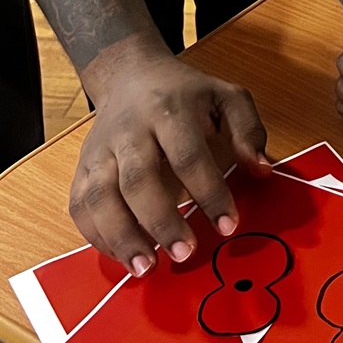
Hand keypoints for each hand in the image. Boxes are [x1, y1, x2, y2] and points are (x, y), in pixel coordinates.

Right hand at [70, 40, 270, 273]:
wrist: (129, 75)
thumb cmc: (185, 94)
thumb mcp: (227, 97)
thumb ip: (248, 130)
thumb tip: (262, 170)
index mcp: (169, 110)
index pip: (188, 156)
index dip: (208, 192)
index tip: (227, 226)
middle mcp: (129, 130)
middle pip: (138, 180)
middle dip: (160, 222)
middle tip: (184, 255)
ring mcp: (99, 150)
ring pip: (99, 196)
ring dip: (120, 237)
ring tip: (146, 268)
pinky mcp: (82, 168)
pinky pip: (80, 206)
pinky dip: (96, 236)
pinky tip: (122, 256)